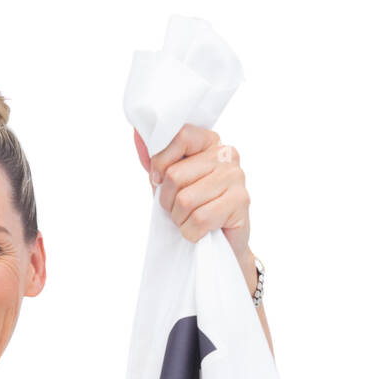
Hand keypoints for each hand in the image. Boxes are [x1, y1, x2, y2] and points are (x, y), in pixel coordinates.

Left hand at [133, 125, 251, 264]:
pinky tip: (202, 231)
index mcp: (208, 143)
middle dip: (168, 201)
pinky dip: (191, 232)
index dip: (160, 162)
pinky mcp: (241, 201)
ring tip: (191, 220)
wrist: (222, 242)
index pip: (180, 136)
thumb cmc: (195, 210)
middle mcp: (225, 155)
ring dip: (180, 219)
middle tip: (179, 210)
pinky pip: (200, 219)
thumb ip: (157, 163)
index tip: (158, 180)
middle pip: (175, 175)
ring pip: (185, 200)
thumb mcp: (170, 184)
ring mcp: (236, 176)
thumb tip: (137, 136)